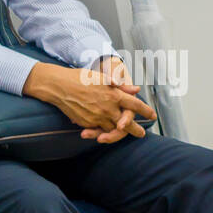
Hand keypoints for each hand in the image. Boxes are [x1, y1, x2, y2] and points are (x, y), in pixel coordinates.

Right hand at [23, 61, 155, 143]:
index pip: (135, 105)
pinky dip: (104, 132)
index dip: (145, 111)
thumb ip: (120, 86)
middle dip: (135, 130)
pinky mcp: (87, 123)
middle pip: (126, 123)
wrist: (59, 86)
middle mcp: (107, 108)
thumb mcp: (102, 77)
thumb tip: (136, 90)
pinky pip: (99, 131)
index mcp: (114, 95)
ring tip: (124, 133)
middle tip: (141, 134)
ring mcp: (97, 117)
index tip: (153, 115)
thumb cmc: (81, 78)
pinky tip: (106, 132)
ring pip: (113, 130)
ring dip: (119, 133)